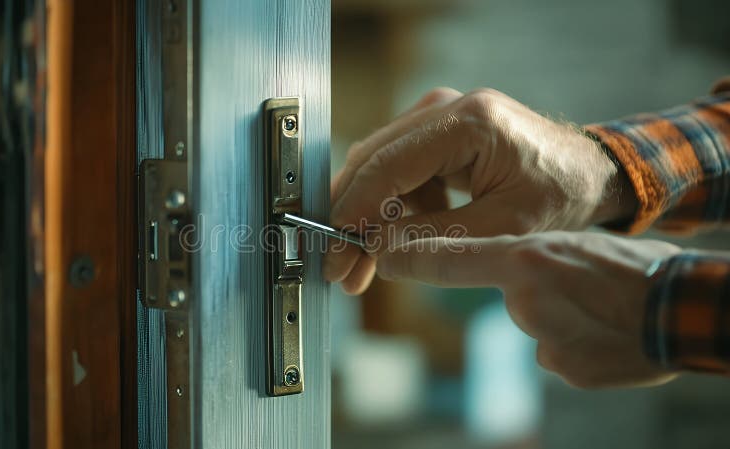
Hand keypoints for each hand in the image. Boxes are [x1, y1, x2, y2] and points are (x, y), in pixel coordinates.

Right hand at [324, 87, 636, 293]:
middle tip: (338, 268)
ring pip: (378, 170)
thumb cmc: (561, 194)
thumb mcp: (505, 227)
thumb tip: (376, 252)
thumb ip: (438, 239)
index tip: (333, 252)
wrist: (590, 174)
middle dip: (351, 219)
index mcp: (467, 123)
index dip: (353, 212)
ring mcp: (437, 118)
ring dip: (367, 221)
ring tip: (361, 272)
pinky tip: (390, 247)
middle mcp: (445, 109)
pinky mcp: (436, 134)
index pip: (388, 165)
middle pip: (372, 162)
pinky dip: (389, 212)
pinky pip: (397, 173)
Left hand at [376, 231, 680, 388]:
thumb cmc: (633, 269)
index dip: (409, 257)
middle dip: (531, 291)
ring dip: (559, 315)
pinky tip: (601, 332)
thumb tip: (502, 276)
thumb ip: (525, 259)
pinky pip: (554, 348)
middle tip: (577, 286)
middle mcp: (525, 298)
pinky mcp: (560, 366)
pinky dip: (573, 341)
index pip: (450, 258)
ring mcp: (542, 337)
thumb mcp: (572, 243)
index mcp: (527, 257)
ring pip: (534, 322)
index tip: (380, 254)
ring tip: (598, 306)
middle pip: (506, 293)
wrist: (679, 310)